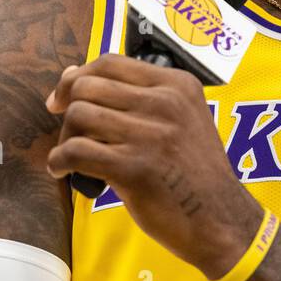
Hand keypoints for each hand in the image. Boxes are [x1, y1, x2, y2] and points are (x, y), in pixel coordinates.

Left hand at [45, 54, 263, 279]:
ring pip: (79, 115)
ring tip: (70, 157)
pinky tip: (62, 171)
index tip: (64, 98)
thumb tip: (74, 77)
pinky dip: (59, 161)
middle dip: (67, 109)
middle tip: (69, 134)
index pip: (111, 62)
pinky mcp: (134, 168)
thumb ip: (139, 99)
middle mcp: (165, 102)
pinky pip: (76, 151)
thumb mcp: (184, 119)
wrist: (221, 218)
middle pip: (88, 86)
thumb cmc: (195, 172)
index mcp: (177, 84)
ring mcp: (150, 135)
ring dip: (64, 138)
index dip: (78, 77)